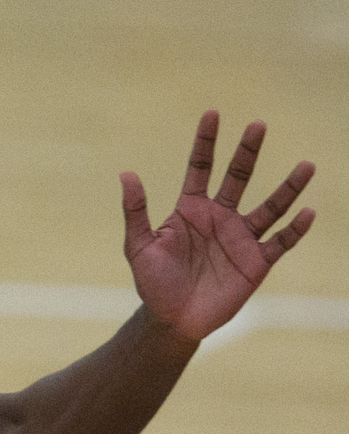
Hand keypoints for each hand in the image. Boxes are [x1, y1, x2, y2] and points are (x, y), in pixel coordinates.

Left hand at [122, 110, 314, 341]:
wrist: (171, 320)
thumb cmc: (153, 284)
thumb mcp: (139, 247)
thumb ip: (136, 212)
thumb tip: (126, 173)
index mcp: (191, 210)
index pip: (200, 168)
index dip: (206, 142)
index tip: (212, 113)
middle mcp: (220, 217)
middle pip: (238, 177)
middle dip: (248, 152)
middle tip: (258, 124)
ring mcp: (241, 238)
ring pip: (271, 206)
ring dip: (289, 187)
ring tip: (306, 165)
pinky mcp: (256, 261)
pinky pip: (281, 241)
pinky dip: (295, 229)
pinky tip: (307, 212)